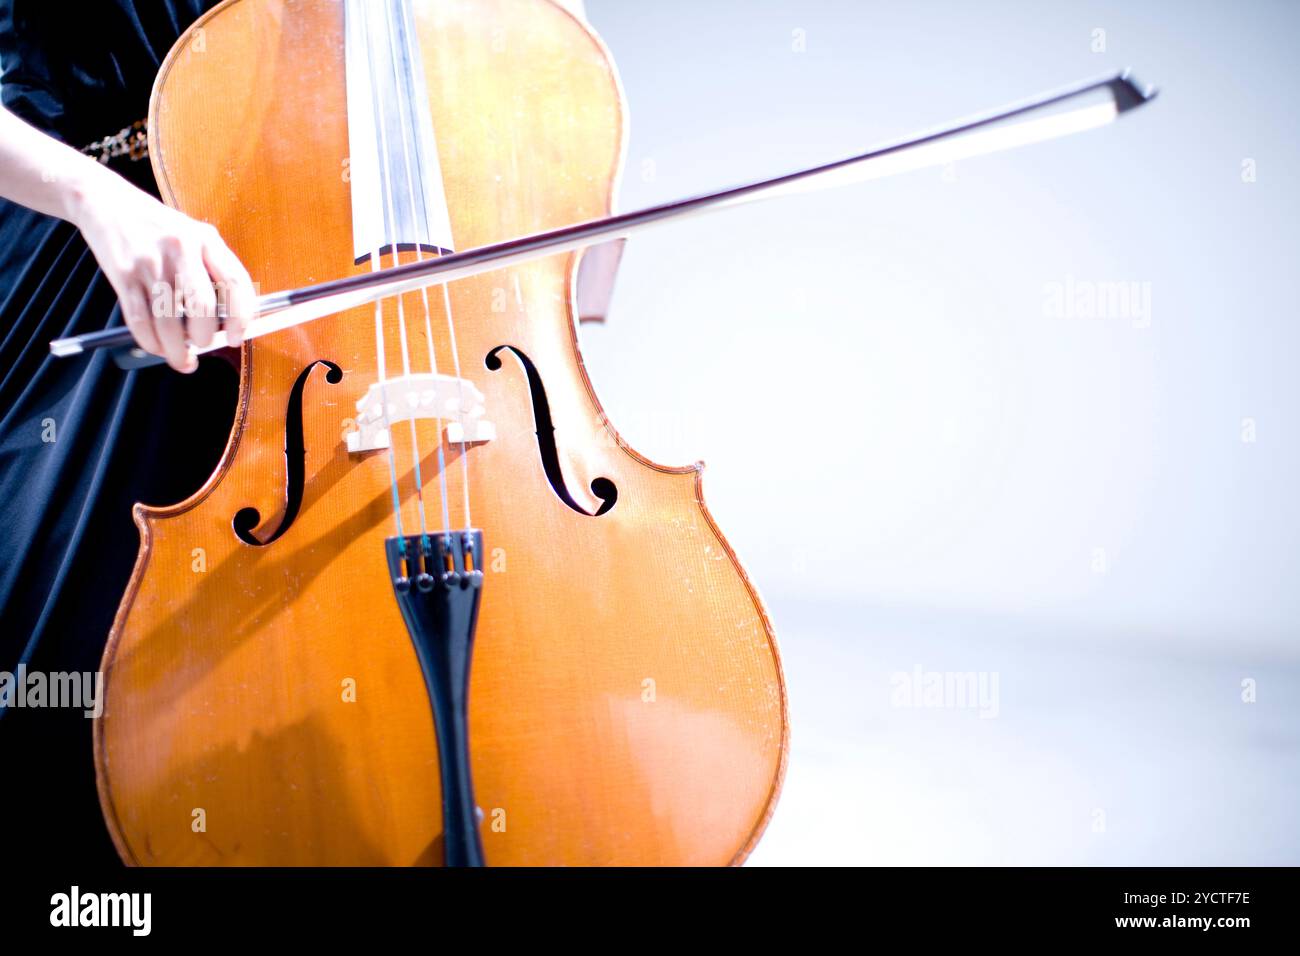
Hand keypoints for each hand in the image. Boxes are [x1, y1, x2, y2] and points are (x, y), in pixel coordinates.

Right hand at [71, 177, 254, 372]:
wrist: (105, 201)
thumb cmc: (157, 228)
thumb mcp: (193, 236)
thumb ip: (212, 271)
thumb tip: (227, 322)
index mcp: (206, 239)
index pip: (236, 283)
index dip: (241, 317)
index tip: (235, 338)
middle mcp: (181, 248)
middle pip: (203, 307)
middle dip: (204, 338)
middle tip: (201, 346)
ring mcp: (150, 262)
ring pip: (169, 321)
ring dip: (176, 350)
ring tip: (181, 359)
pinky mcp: (123, 274)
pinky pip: (140, 321)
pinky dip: (151, 343)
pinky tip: (158, 348)